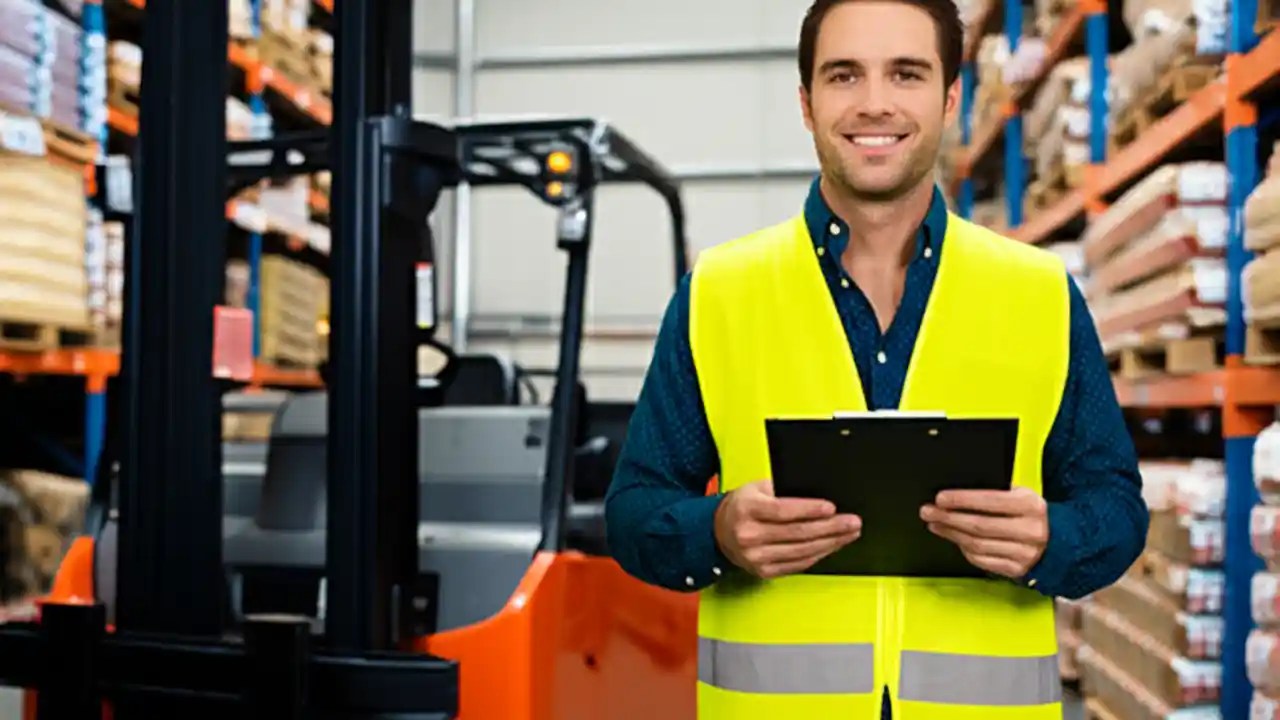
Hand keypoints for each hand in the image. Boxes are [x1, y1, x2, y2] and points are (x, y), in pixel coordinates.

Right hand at [714, 480, 861, 579]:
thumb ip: (782, 490)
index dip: (809, 510)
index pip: (783, 511)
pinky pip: (798, 564)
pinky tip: (832, 546)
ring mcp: (756, 557)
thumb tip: (819, 494)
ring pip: (802, 551)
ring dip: (831, 543)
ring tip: (849, 534)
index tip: (832, 507)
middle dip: (830, 528)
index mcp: (746, 509)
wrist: (719, 532)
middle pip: (797, 533)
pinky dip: (819, 555)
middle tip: (852, 522)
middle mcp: (749, 535)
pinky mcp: (764, 572)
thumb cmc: (743, 506)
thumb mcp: (757, 488)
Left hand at [920, 487, 1048, 579]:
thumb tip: (959, 491)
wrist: (1062, 540)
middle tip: (928, 512)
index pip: (990, 501)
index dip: (962, 500)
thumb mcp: (1022, 495)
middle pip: (979, 526)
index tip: (940, 498)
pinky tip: (955, 539)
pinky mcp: (1017, 570)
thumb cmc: (1032, 513)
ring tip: (936, 524)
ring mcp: (1024, 553)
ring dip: (951, 534)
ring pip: (978, 545)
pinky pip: (982, 560)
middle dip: (948, 518)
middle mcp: (1030, 531)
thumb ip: (997, 492)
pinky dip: (965, 550)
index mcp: (1030, 506)